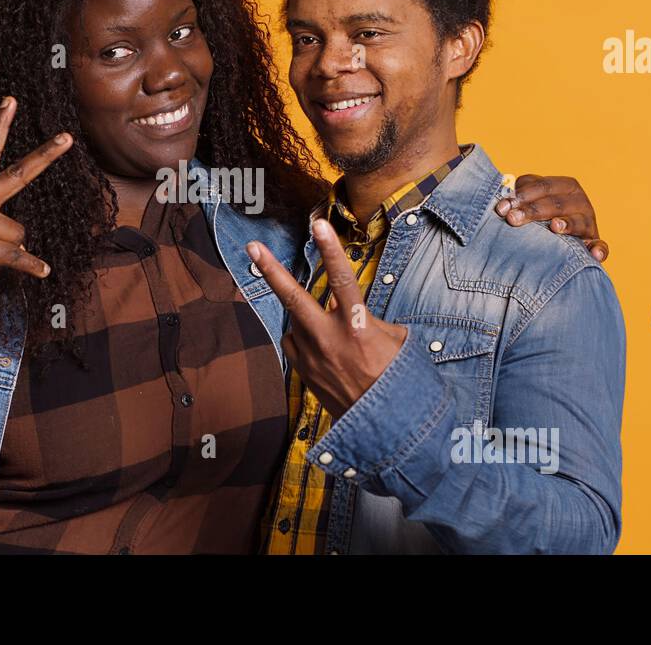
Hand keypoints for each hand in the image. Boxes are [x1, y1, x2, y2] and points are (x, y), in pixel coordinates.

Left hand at [246, 218, 407, 419]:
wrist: (386, 427)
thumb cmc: (398, 380)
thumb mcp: (396, 342)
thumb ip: (371, 320)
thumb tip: (351, 309)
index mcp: (357, 325)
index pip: (341, 279)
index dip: (330, 250)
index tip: (317, 224)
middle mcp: (330, 338)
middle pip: (293, 297)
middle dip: (271, 270)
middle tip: (252, 247)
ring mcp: (313, 357)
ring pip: (295, 324)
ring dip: (307, 321)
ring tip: (333, 339)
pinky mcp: (304, 373)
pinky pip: (296, 346)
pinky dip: (304, 341)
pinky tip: (322, 351)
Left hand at [495, 174, 608, 261]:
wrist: (562, 236)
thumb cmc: (540, 212)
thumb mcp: (532, 199)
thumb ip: (520, 194)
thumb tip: (501, 200)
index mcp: (566, 186)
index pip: (543, 186)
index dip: (522, 195)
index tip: (501, 207)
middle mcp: (580, 202)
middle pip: (557, 204)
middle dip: (533, 210)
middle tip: (512, 219)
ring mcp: (589, 223)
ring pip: (578, 222)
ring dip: (567, 224)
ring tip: (554, 227)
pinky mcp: (594, 243)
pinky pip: (600, 246)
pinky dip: (600, 249)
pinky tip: (594, 254)